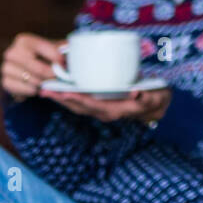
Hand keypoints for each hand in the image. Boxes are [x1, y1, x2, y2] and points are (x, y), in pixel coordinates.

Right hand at [1, 33, 65, 100]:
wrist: (33, 69)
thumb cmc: (48, 56)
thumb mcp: (56, 48)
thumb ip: (64, 48)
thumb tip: (76, 49)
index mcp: (24, 40)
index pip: (43, 48)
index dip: (56, 57)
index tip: (65, 64)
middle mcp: (11, 52)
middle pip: (34, 66)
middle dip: (49, 74)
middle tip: (58, 77)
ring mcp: (5, 68)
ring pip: (28, 79)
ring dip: (41, 83)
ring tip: (48, 82)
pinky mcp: (5, 82)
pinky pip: (20, 89)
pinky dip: (30, 90)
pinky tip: (36, 88)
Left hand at [39, 87, 172, 122]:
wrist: (157, 108)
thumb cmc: (155, 98)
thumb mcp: (154, 97)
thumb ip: (146, 96)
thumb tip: (136, 92)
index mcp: (115, 110)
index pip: (92, 105)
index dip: (77, 99)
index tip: (64, 92)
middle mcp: (105, 113)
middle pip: (79, 107)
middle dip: (61, 99)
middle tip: (45, 90)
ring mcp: (101, 111)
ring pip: (77, 107)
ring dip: (61, 99)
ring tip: (47, 90)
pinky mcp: (100, 106)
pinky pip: (81, 104)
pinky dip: (69, 98)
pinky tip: (60, 91)